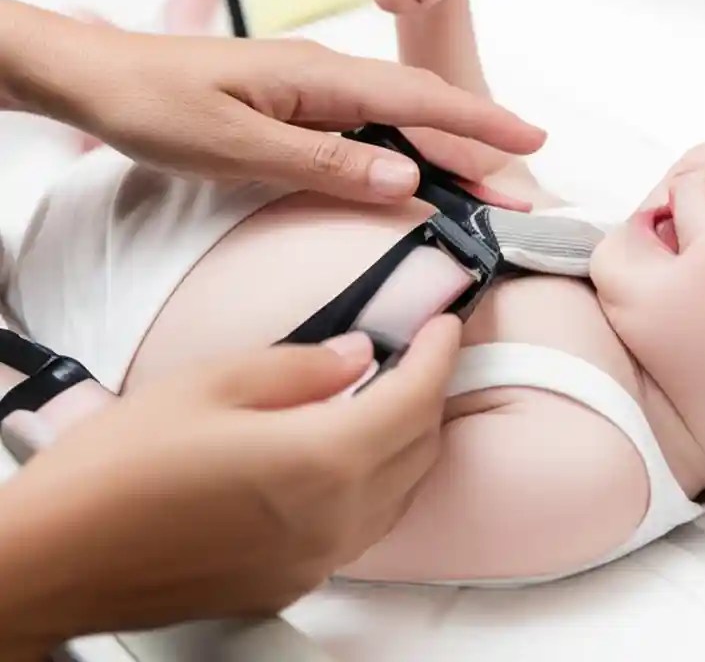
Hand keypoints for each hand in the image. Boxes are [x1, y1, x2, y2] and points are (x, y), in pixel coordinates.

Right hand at [0, 316, 460, 649]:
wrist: (53, 562)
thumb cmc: (115, 472)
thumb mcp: (206, 386)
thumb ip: (297, 368)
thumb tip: (356, 355)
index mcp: (323, 462)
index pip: (415, 399)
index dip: (440, 354)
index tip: (445, 325)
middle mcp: (335, 521)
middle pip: (418, 449)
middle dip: (430, 395)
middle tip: (421, 354)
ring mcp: (316, 560)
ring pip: (399, 494)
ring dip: (408, 443)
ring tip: (390, 398)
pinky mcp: (291, 582)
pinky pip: (362, 529)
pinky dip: (374, 486)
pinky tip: (347, 458)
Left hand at [4, 0, 541, 205]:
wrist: (95, 78)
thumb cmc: (155, 106)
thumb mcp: (237, 149)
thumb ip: (325, 164)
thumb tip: (405, 182)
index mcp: (318, 79)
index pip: (419, 102)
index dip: (480, 124)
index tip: (531, 143)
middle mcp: (325, 77)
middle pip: (422, 109)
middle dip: (478, 145)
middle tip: (520, 190)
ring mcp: (312, 89)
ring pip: (398, 119)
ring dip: (445, 153)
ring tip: (483, 190)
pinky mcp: (297, 106)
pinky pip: (368, 127)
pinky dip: (405, 151)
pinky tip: (414, 176)